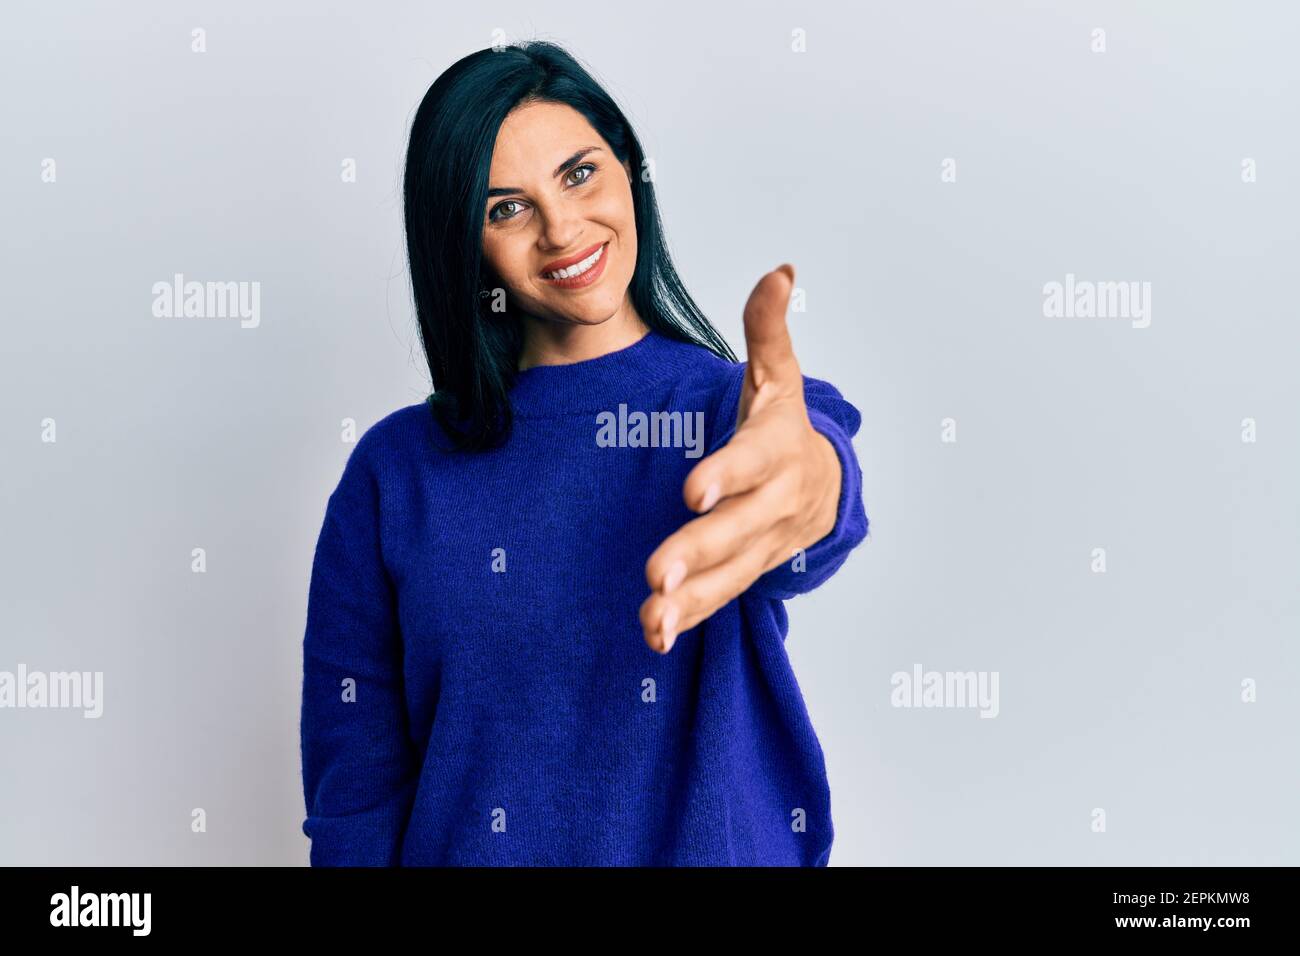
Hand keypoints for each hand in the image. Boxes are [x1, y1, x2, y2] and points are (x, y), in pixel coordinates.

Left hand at [640, 263, 842, 652]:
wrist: (824, 486)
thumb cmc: (784, 426)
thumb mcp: (778, 377)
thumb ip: (767, 330)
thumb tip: (780, 271)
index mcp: (776, 451)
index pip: (752, 463)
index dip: (727, 475)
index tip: (694, 489)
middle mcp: (771, 504)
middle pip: (737, 529)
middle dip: (699, 550)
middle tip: (657, 570)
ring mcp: (759, 544)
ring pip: (727, 573)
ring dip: (691, 597)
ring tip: (652, 615)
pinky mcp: (745, 571)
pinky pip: (720, 598)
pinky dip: (691, 618)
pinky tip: (655, 634)